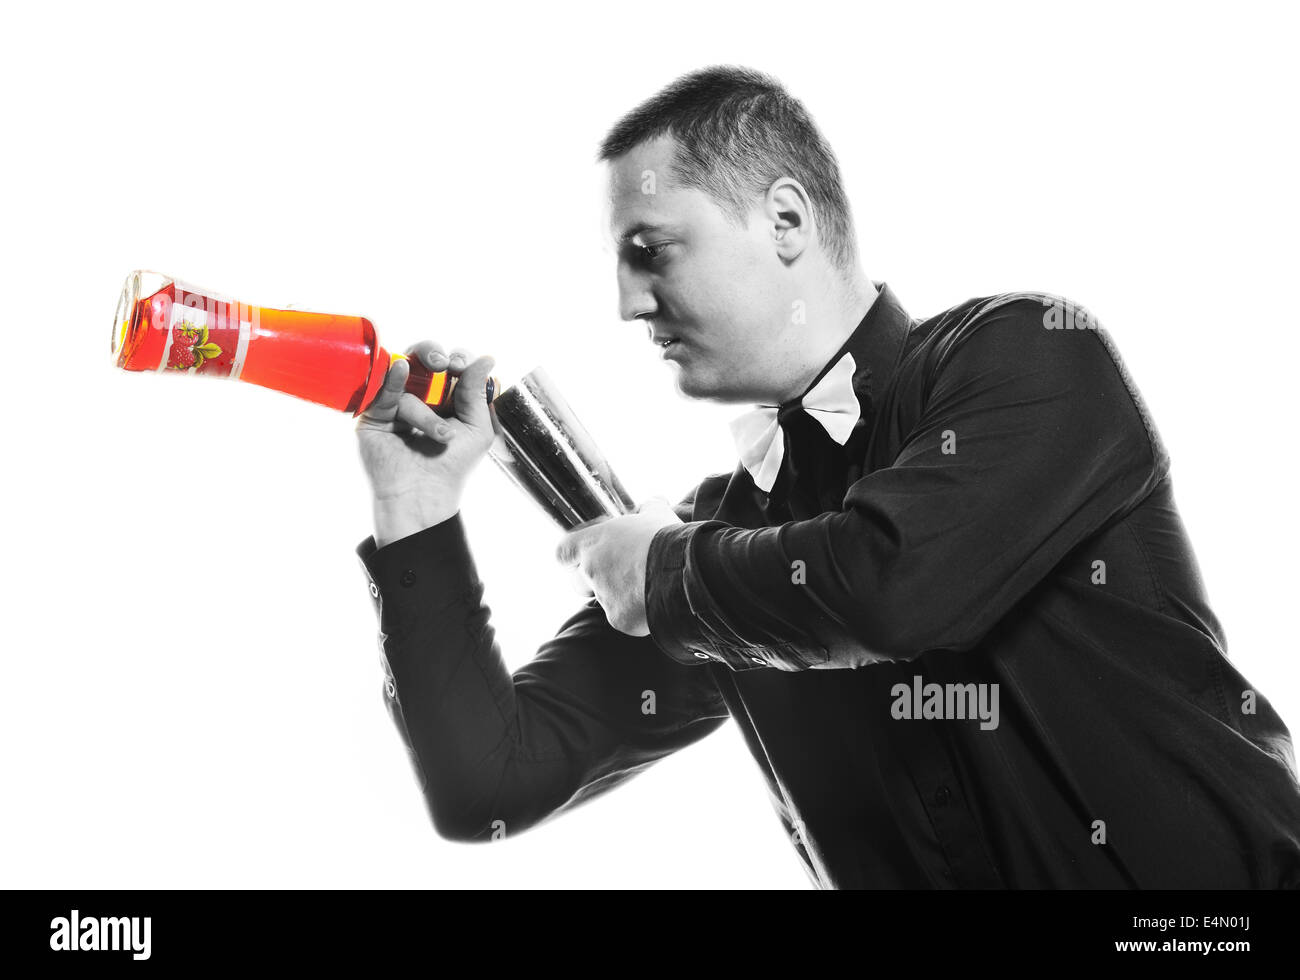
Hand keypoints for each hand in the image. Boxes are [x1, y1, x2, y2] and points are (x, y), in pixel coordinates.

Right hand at [356, 342, 495, 546]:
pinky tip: (399, 370)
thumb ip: (478, 392)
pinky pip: (382, 391)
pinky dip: (391, 380)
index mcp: (446, 397)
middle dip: (433, 354)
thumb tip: (486, 358)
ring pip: (408, 385)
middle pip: (421, 358)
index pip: (450, 364)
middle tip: (444, 363)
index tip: (462, 364)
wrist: (426, 495)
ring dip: (428, 412)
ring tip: (442, 437)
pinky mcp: (374, 416)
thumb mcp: (476, 428)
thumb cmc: (452, 466)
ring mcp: (395, 404)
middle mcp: (420, 396)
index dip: (457, 359)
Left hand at [555, 498, 683, 635]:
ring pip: (605, 601)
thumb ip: (648, 507)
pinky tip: (657, 604)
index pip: (562, 552)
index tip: (583, 558)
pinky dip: (637, 614)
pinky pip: (624, 618)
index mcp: (593, 542)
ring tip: (649, 587)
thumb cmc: (667, 537)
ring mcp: (603, 597)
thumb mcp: (657, 513)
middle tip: (618, 577)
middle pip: (578, 582)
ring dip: (621, 596)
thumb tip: (654, 502)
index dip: (571, 557)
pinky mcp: (619, 619)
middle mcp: (591, 570)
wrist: (685, 569)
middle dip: (592, 582)